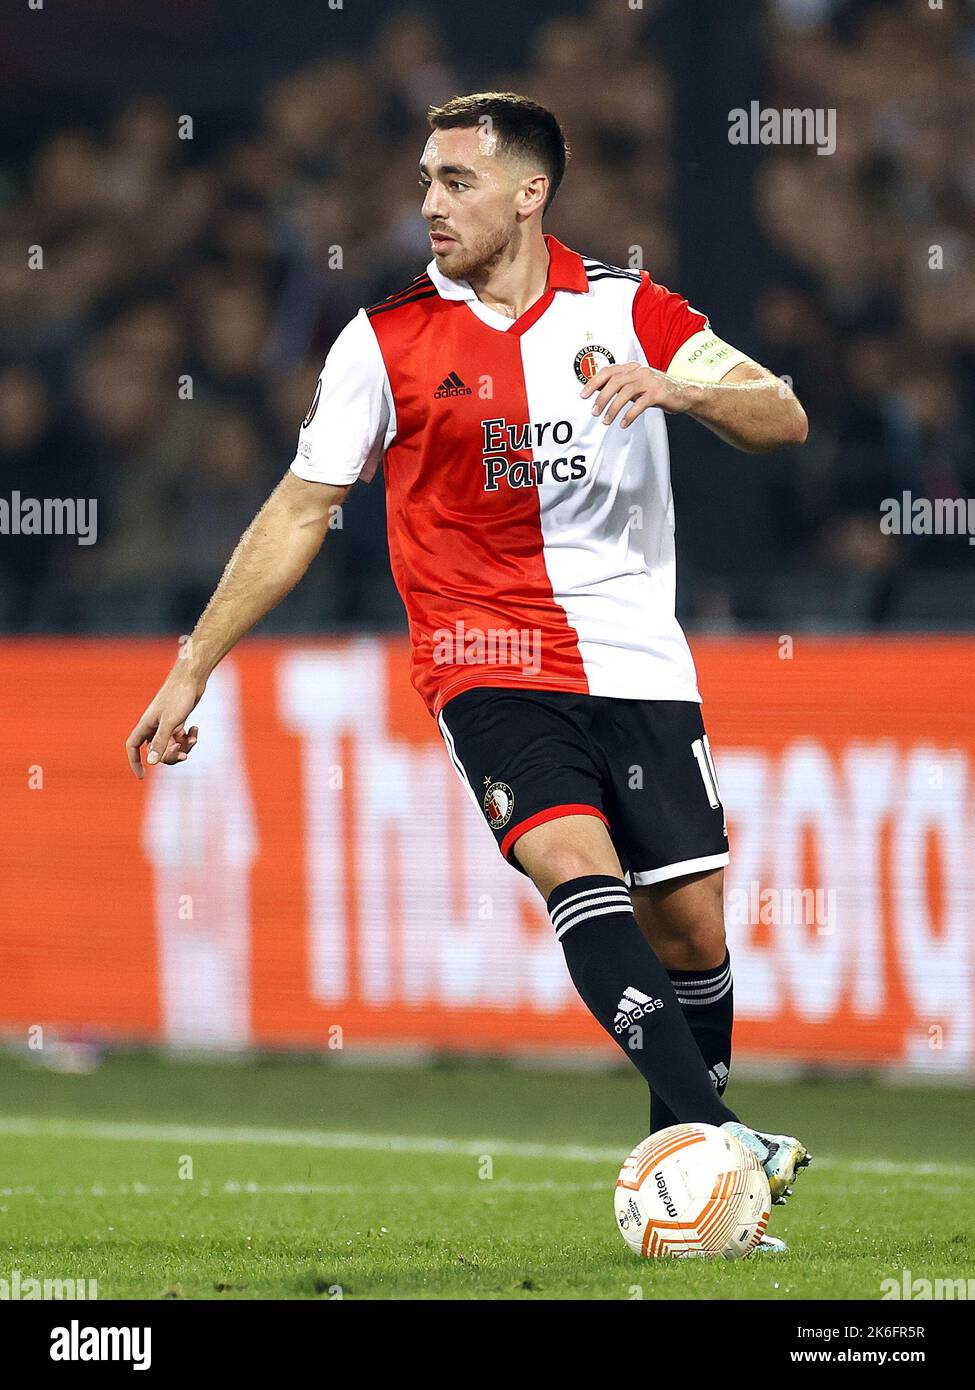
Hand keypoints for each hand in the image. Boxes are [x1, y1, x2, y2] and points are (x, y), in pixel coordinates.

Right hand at [125, 669, 205, 778]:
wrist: (191, 678)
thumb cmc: (178, 697)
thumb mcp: (170, 723)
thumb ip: (160, 743)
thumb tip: (151, 763)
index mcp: (145, 725)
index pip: (132, 747)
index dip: (134, 761)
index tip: (142, 776)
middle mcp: (153, 725)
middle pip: (156, 751)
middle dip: (169, 756)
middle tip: (183, 754)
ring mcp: (166, 724)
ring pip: (170, 746)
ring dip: (182, 747)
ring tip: (193, 739)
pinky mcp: (178, 721)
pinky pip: (180, 738)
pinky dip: (188, 738)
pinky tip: (196, 729)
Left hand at [580, 362, 694, 427]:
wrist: (684, 394)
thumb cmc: (657, 390)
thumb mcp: (636, 385)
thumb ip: (619, 386)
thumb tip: (598, 391)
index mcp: (632, 368)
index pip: (608, 371)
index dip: (594, 382)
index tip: (584, 395)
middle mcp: (640, 371)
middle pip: (615, 382)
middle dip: (601, 398)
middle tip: (594, 412)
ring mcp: (649, 381)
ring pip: (625, 392)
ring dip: (613, 408)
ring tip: (606, 420)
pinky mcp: (658, 393)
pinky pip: (640, 404)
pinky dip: (629, 415)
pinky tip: (623, 423)